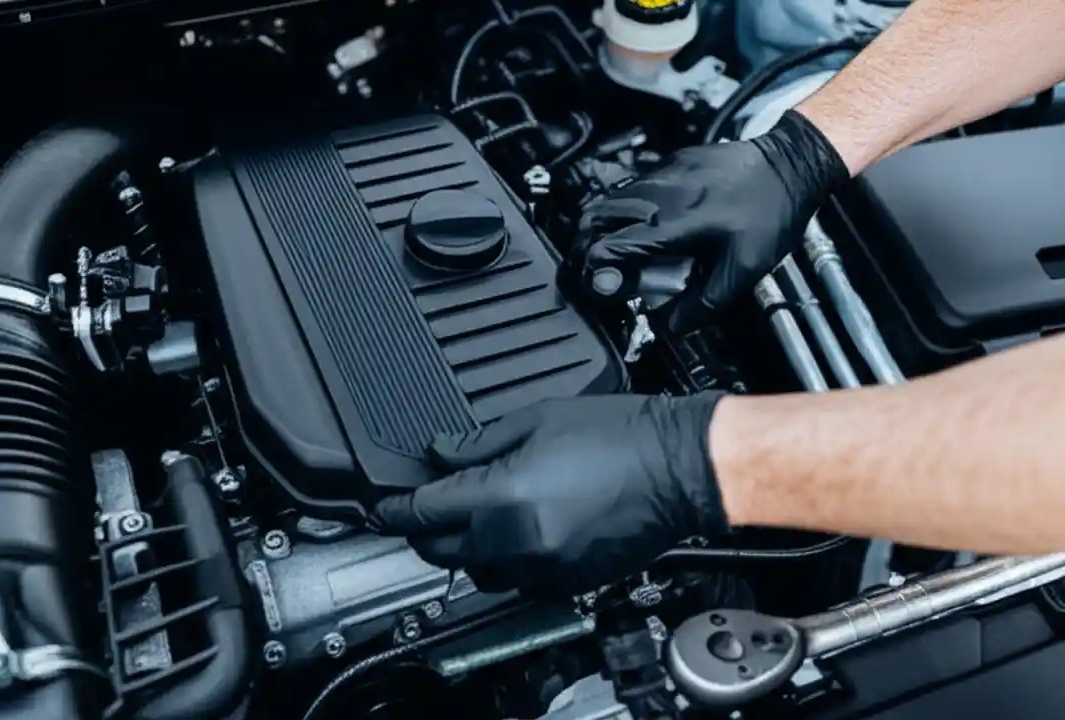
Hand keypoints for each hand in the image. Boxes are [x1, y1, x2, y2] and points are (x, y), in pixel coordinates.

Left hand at [373, 394, 727, 595]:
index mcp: (506, 497)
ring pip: (478, 573)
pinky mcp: (570, 582)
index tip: (383, 505)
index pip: (426, 512)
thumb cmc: (623, 436)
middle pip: (442, 551)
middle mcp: (520, 541)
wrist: (681, 468)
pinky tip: (517, 532)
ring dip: (465, 550)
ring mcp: (546, 568)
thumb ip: (479, 441)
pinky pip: (518, 581)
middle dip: (424, 531)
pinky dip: (507, 562)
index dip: (397, 507)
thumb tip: (441, 451)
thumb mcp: (539, 418)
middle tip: (424, 508)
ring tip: (474, 518)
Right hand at [575, 110, 847, 333]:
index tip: (600, 288)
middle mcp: (660, 195)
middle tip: (595, 272)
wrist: (790, 162)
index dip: (595, 274)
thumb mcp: (744, 270)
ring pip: (607, 200)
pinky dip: (623, 211)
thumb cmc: (772, 212)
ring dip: (600, 229)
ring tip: (614, 252)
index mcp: (675, 224)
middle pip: (593, 219)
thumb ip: (704, 303)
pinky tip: (641, 227)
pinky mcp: (669, 163)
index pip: (609, 248)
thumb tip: (671, 326)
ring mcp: (662, 174)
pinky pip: (630, 187)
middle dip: (584, 250)